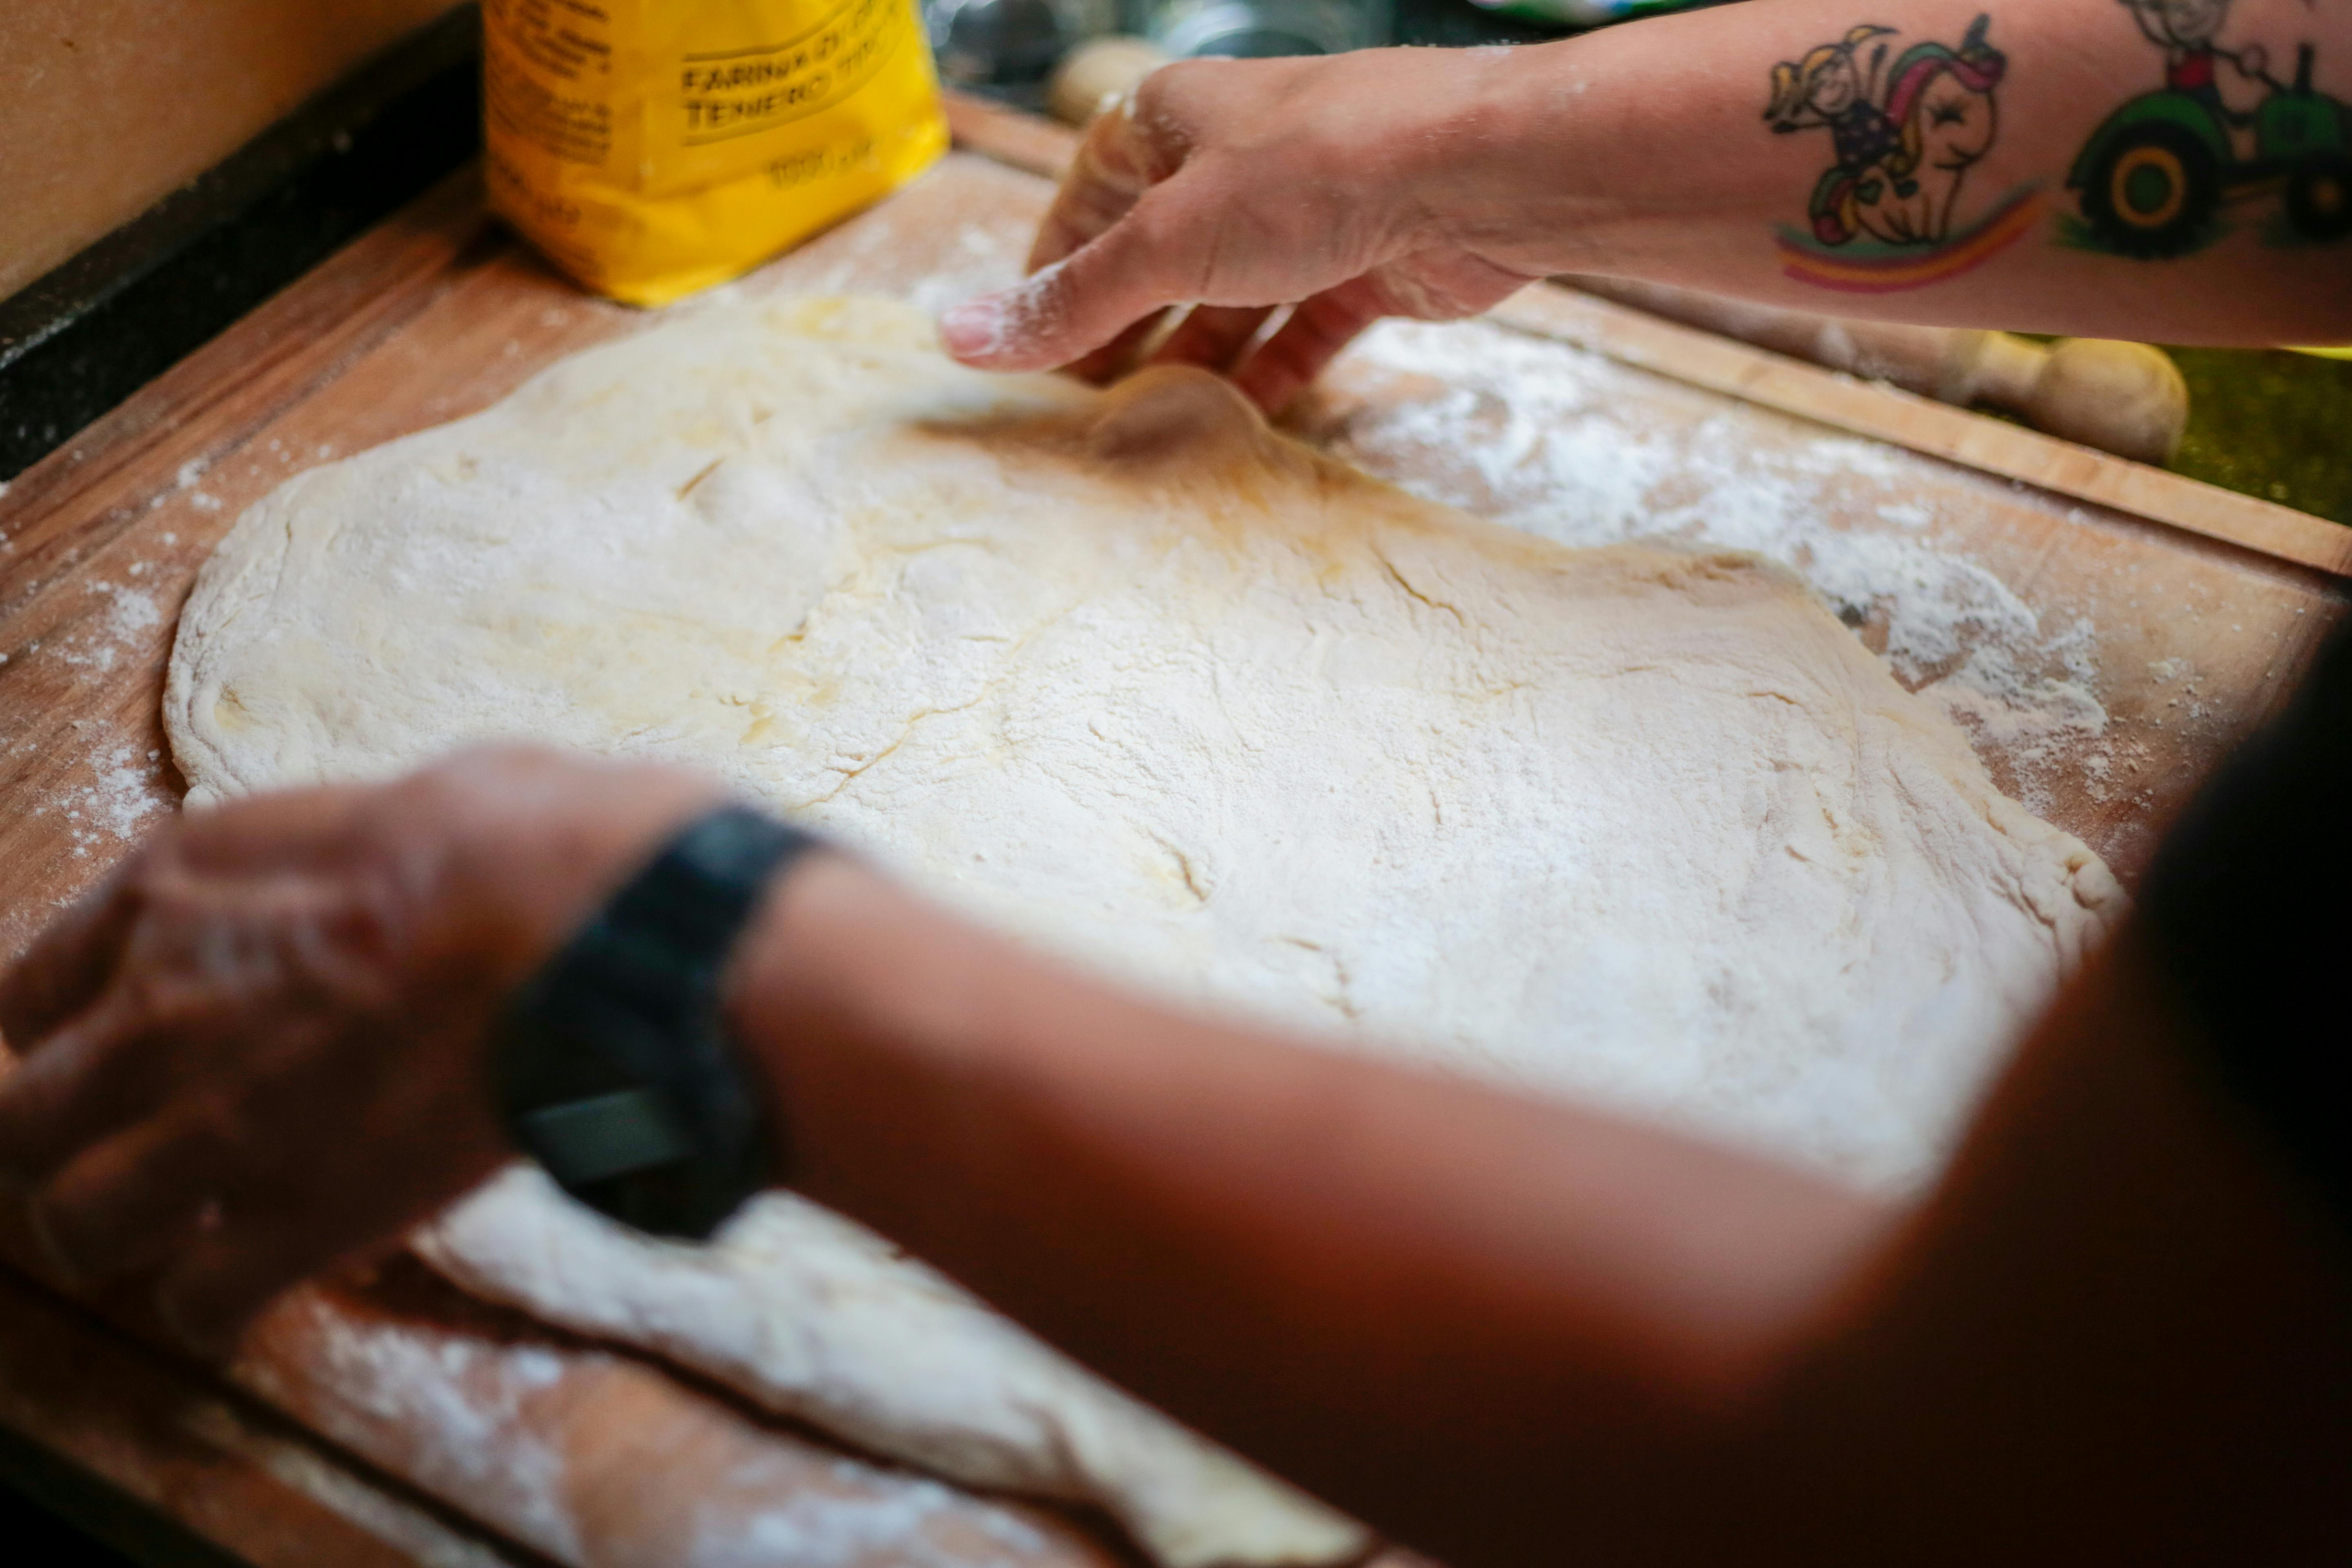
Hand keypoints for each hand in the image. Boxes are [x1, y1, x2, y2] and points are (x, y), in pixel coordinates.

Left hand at [0, 746, 724, 1353]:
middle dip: (71, 1147)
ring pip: (79, 1225)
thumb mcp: (387, 801)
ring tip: (174, 1235)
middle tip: (132, 1152)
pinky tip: (246, 1290)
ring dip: (120, 1235)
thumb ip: (333, 861)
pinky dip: (213, 1306)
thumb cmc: (512, 839)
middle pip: (27, 1125)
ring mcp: (216, 1129)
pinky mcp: (300, 1217)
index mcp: (169, 894)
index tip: (112, 1052)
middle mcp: (155, 1017)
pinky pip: (199, 1302)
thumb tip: (386, 875)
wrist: (576, 923)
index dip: (68, 1036)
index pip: (33, 994)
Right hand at [937, 49, 1550, 411]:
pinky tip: (1240, 419)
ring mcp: (1308, 212)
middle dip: (1123, 326)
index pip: (1088, 196)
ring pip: (1231, 295)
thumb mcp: (1168, 242)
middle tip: (1082, 406)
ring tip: (1150, 424)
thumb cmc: (1315, 171)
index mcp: (1175, 119)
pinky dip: (1270, 371)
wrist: (1477, 174)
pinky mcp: (1367, 262)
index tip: (1025, 344)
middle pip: (1159, 254)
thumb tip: (959, 336)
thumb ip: (1074, 300)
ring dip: (1194, 357)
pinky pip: (1304, 326)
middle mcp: (1239, 158)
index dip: (1052, 270)